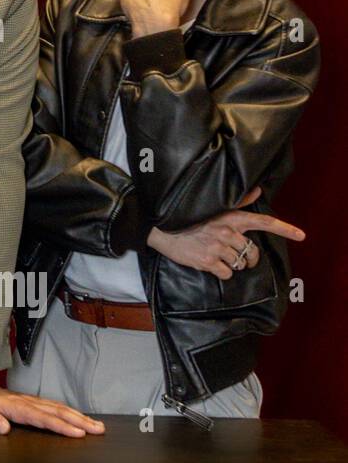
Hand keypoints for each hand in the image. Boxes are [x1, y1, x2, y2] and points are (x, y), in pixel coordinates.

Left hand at [0, 370, 103, 437]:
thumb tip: (2, 428)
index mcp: (16, 407)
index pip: (42, 418)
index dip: (60, 426)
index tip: (77, 433)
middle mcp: (28, 402)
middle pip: (58, 412)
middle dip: (79, 421)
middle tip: (98, 430)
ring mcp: (32, 400)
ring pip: (60, 408)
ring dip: (79, 417)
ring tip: (97, 425)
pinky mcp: (34, 401)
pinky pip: (56, 406)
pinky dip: (71, 412)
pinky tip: (81, 417)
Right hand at [146, 186, 304, 278]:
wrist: (161, 228)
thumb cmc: (188, 218)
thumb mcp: (213, 207)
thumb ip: (238, 201)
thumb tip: (258, 190)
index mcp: (231, 218)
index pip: (264, 222)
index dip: (285, 229)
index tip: (301, 236)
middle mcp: (227, 232)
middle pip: (252, 252)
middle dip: (248, 258)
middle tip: (238, 257)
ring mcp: (218, 247)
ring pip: (239, 264)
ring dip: (233, 265)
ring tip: (219, 257)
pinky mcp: (207, 261)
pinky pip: (226, 273)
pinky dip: (222, 272)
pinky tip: (211, 264)